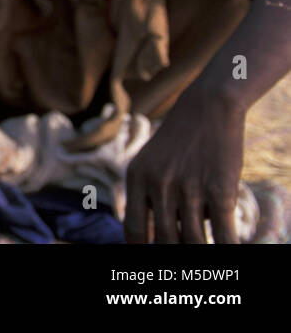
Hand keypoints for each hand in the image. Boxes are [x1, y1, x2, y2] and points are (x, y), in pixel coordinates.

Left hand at [125, 95, 244, 243]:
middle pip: (165, 240)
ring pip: (192, 240)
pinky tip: (227, 252)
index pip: (135, 230)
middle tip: (185, 253)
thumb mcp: (151, 162)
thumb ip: (147, 196)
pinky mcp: (219, 190)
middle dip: (174, 251)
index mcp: (136, 178)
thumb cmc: (180, 140)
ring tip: (205, 251)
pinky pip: (221, 234)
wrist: (207, 106)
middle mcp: (158, 184)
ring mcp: (188, 188)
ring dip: (200, 250)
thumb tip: (150, 237)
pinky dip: (225, 249)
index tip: (152, 254)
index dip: (143, 249)